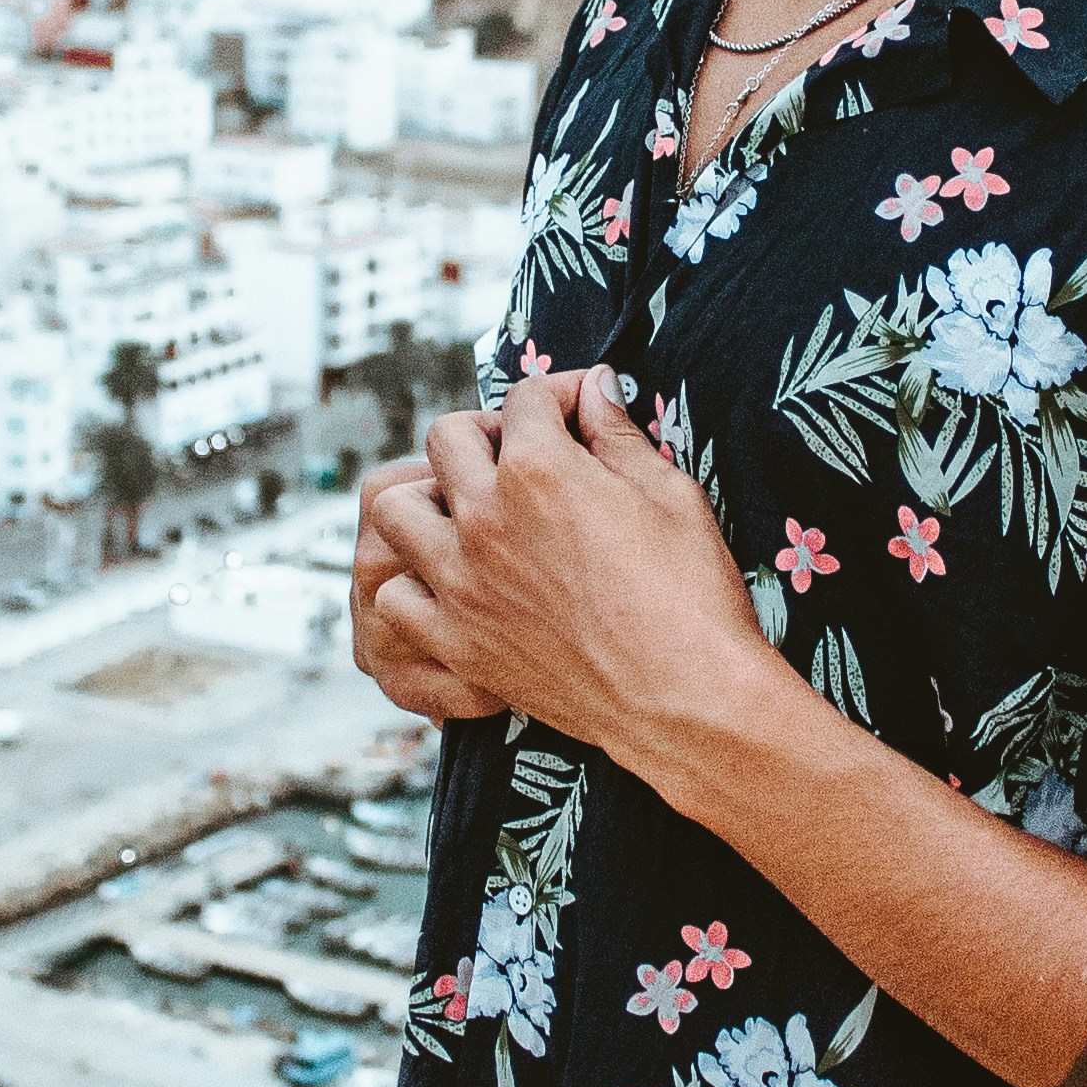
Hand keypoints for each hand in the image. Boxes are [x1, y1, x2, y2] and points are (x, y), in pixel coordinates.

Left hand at [369, 368, 777, 767]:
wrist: (685, 698)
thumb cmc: (691, 595)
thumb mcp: (670, 493)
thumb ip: (618, 434)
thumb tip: (595, 387)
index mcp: (540, 469)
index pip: (526, 397)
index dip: (561, 394)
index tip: (581, 412)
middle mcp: (485, 518)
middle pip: (447, 437)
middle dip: (488, 431)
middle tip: (524, 454)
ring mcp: (461, 582)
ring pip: (395, 509)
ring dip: (430, 496)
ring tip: (472, 510)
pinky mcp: (457, 640)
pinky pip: (394, 596)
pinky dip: (415, 582)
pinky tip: (456, 582)